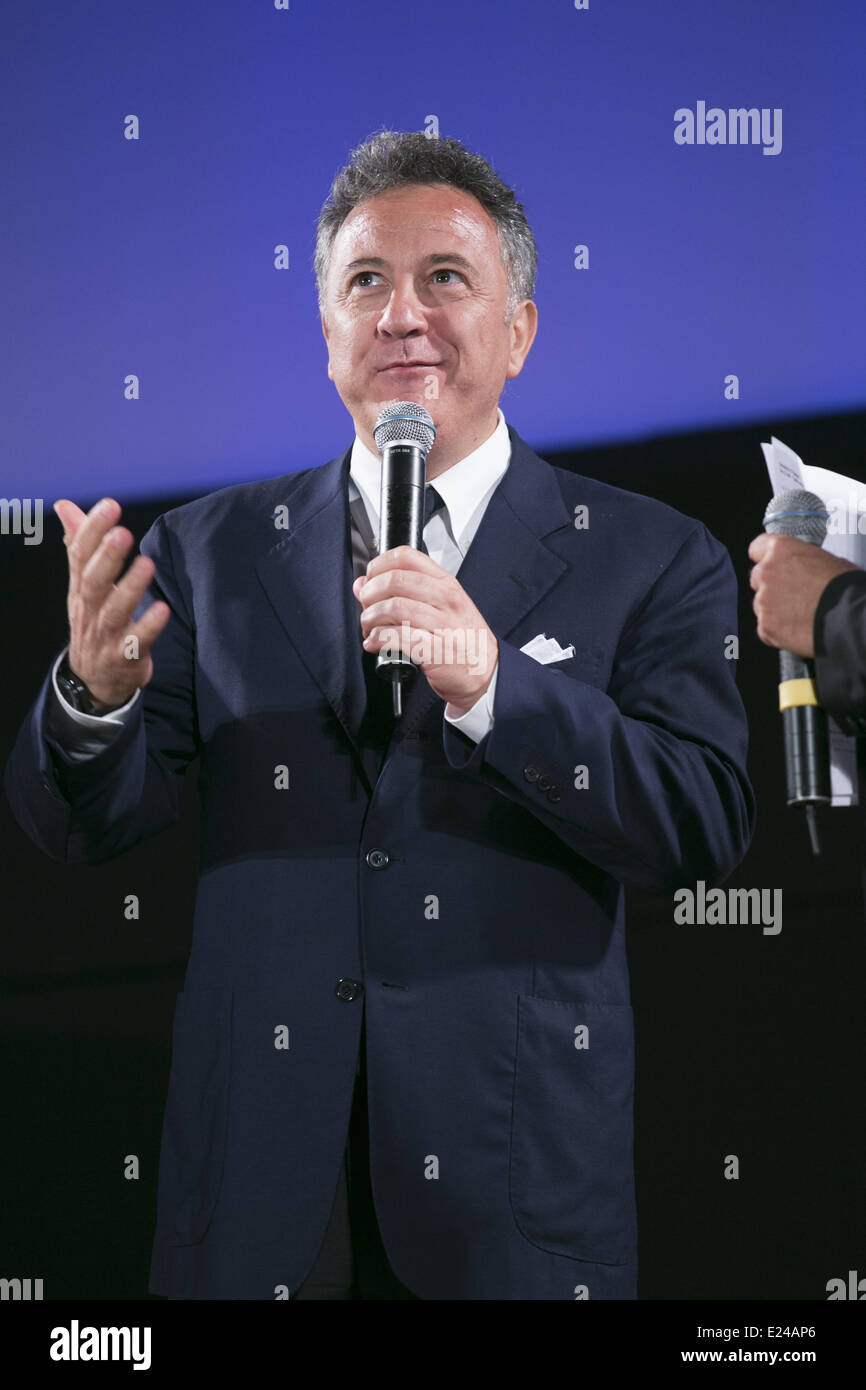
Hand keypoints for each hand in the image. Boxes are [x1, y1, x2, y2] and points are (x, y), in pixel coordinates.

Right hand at [53, 497, 170, 708]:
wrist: (95, 679)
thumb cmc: (94, 621)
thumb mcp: (83, 585)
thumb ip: (79, 544)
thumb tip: (65, 505)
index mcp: (80, 589)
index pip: (80, 556)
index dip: (92, 530)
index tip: (110, 505)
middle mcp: (90, 610)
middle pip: (93, 581)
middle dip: (106, 557)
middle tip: (122, 532)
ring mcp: (106, 635)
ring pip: (114, 611)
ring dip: (130, 588)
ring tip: (146, 564)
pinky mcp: (126, 657)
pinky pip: (137, 643)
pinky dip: (148, 627)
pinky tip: (162, 609)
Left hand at [353, 545, 497, 712]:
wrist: (487, 673)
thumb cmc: (463, 640)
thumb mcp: (441, 607)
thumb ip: (404, 593)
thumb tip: (362, 583)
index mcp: (446, 584)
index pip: (406, 557)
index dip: (379, 565)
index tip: (370, 579)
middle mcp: (446, 600)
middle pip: (395, 580)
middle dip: (370, 594)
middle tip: (366, 606)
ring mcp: (442, 625)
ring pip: (393, 608)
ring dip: (370, 619)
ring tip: (369, 628)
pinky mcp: (434, 651)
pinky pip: (396, 637)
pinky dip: (378, 639)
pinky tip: (374, 643)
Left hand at [747, 533, 859, 656]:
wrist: (849, 618)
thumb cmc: (844, 586)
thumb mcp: (825, 559)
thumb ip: (801, 561)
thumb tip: (800, 567)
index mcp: (780, 550)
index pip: (757, 548)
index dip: (765, 558)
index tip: (772, 565)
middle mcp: (766, 572)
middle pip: (757, 578)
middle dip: (771, 586)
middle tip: (793, 595)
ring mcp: (763, 600)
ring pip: (761, 605)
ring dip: (774, 609)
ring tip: (800, 615)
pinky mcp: (765, 626)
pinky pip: (765, 628)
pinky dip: (777, 631)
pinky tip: (797, 629)